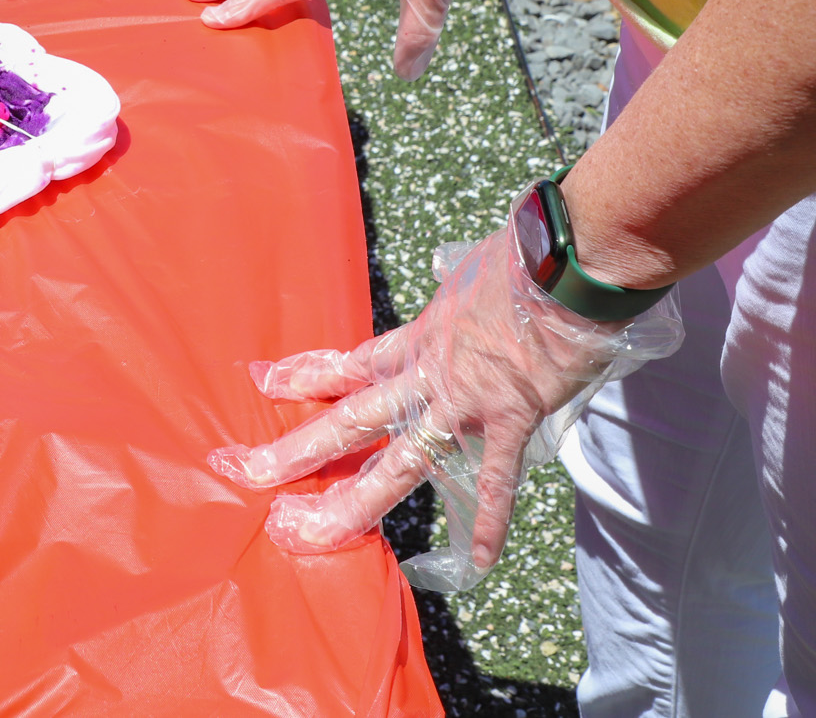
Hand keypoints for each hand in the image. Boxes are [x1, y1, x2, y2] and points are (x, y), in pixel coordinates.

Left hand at [209, 199, 682, 591]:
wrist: (566, 259)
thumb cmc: (529, 253)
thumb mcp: (476, 269)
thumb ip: (464, 290)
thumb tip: (470, 278)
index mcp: (423, 337)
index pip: (354, 364)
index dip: (310, 375)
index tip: (268, 384)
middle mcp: (430, 372)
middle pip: (352, 418)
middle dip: (298, 449)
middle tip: (249, 473)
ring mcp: (464, 399)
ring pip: (399, 459)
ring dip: (355, 498)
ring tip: (314, 530)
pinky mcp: (509, 416)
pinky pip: (495, 477)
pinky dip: (489, 520)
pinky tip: (479, 561)